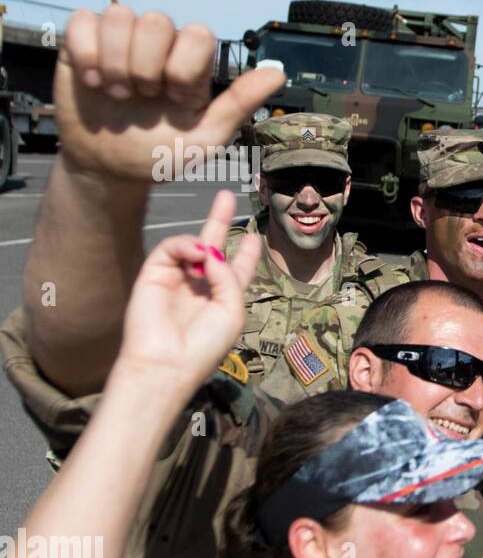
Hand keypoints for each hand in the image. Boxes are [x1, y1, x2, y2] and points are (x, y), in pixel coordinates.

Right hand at [56, 3, 284, 184]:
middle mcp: (159, 42)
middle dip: (147, 68)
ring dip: (116, 64)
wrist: (110, 168)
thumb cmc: (161, 153)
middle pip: (158, 21)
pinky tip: (93, 82)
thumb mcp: (206, 138)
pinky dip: (87, 55)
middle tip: (143, 98)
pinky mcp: (84, 40)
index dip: (184, 68)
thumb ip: (239, 104)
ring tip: (117, 93)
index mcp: (191, 61)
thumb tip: (278, 73)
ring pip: (120, 16)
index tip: (176, 100)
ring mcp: (121, 38)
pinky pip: (84, 20)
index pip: (199, 35)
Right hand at [115, 191, 258, 389]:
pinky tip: (196, 253)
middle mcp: (200, 286)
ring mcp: (176, 279)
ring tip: (208, 253)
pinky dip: (184, 245)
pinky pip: (170, 248)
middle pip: (213, 245)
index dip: (246, 253)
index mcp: (223, 298)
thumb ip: (229, 275)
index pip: (237, 269)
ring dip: (206, 240)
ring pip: (191, 244)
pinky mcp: (154, 274)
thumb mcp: (232, 310)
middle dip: (220, 221)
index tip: (254, 237)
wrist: (167, 361)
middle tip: (228, 195)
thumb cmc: (205, 344)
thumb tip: (209, 249)